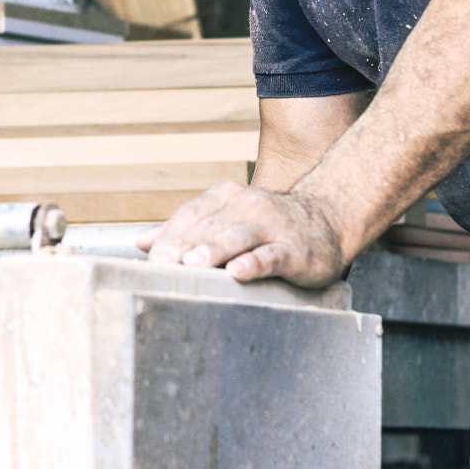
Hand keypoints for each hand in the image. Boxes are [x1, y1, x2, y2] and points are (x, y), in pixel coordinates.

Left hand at [137, 182, 348, 286]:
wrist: (327, 221)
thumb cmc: (269, 225)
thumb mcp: (226, 220)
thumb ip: (187, 230)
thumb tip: (141, 241)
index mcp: (226, 197)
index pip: (190, 216)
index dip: (169, 238)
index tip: (152, 261)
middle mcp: (248, 205)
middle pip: (209, 227)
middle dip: (184, 248)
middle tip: (162, 267)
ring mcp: (273, 225)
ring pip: (238, 237)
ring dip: (214, 250)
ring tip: (192, 264)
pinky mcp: (294, 249)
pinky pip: (271, 254)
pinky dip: (254, 262)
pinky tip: (239, 271)